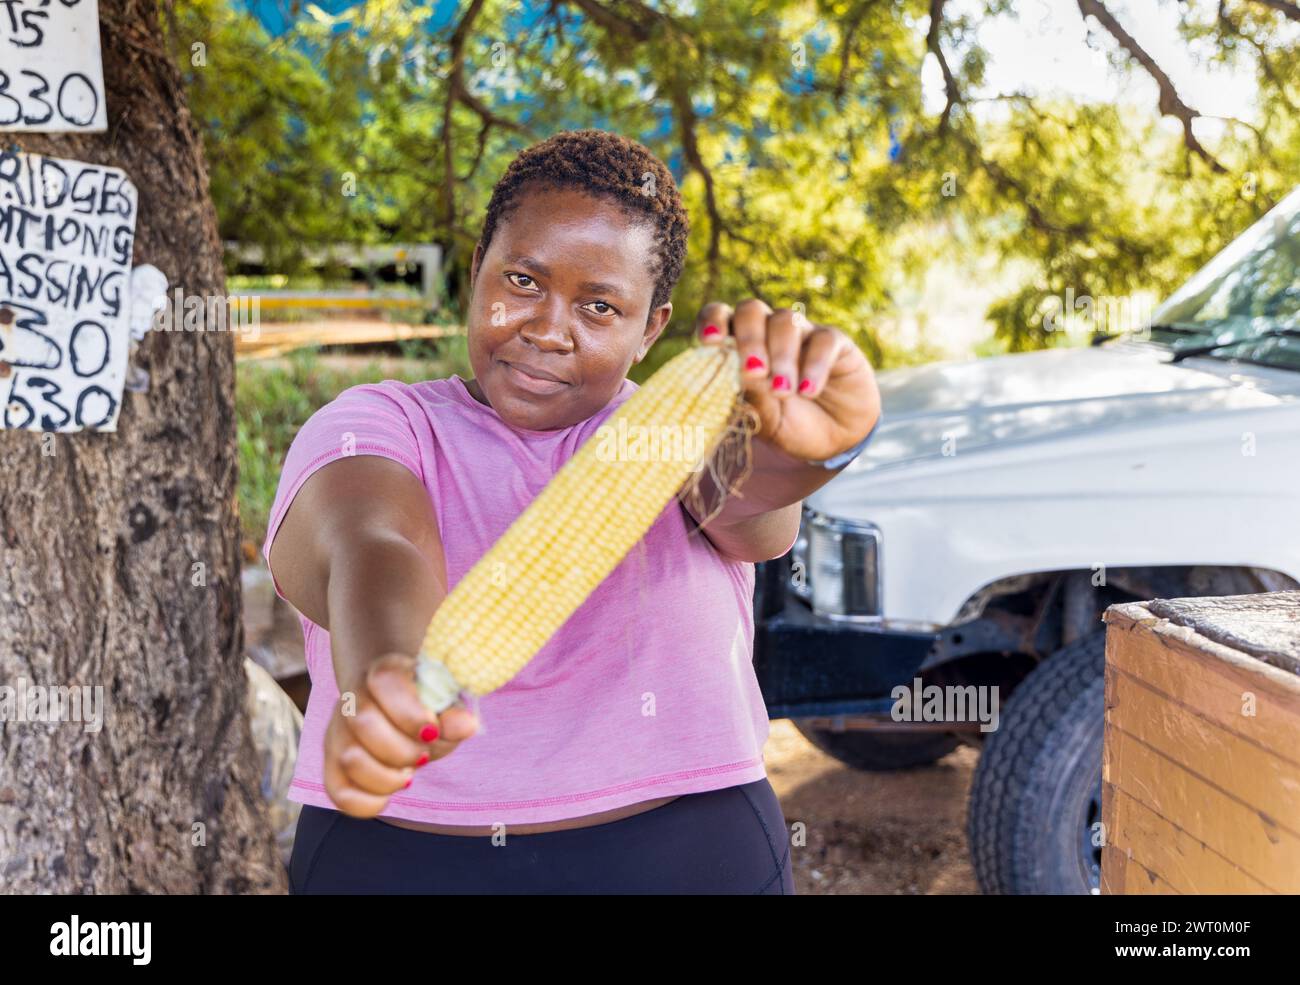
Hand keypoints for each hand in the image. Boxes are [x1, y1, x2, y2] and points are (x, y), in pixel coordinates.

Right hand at [323, 652, 478, 817]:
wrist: (398, 714)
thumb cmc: (426, 709)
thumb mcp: (446, 706)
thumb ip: (454, 715)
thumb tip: (466, 725)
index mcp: (384, 673)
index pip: (384, 681)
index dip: (410, 712)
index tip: (432, 731)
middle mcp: (353, 699)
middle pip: (363, 722)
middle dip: (403, 749)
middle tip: (424, 755)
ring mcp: (337, 733)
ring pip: (349, 759)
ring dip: (387, 777)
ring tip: (407, 774)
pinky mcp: (332, 765)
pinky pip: (338, 793)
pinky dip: (368, 803)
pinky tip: (389, 794)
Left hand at [696, 299, 879, 462]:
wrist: (838, 439)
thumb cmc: (792, 426)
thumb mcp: (766, 421)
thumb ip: (751, 398)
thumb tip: (735, 375)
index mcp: (741, 347)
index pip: (720, 316)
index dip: (712, 321)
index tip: (709, 341)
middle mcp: (769, 332)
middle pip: (752, 310)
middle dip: (749, 339)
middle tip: (753, 372)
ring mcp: (803, 334)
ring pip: (786, 321)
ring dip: (781, 356)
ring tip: (782, 392)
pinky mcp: (836, 343)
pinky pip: (824, 339)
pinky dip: (814, 365)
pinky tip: (809, 391)